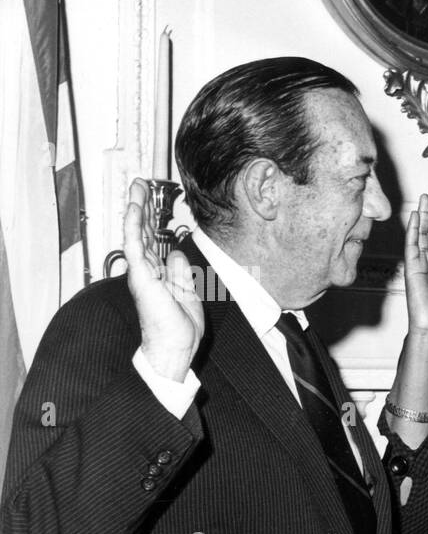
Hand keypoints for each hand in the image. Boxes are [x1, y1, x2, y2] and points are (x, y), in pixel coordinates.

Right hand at [124, 177, 201, 380]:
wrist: (175, 348)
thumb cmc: (180, 329)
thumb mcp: (186, 294)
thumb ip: (180, 273)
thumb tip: (177, 255)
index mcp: (159, 274)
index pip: (153, 241)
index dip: (152, 220)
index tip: (151, 201)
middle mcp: (147, 271)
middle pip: (143, 233)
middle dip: (141, 208)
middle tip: (139, 185)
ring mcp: (143, 273)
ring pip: (137, 234)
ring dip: (136, 210)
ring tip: (136, 188)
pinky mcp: (142, 277)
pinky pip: (136, 247)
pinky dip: (135, 227)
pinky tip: (135, 210)